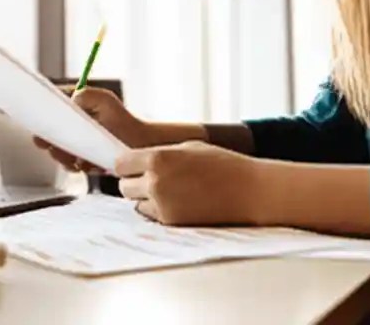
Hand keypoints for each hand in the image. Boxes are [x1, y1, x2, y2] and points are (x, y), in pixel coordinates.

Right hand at [33, 87, 152, 172]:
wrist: (139, 146)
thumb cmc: (125, 122)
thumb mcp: (106, 102)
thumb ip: (87, 95)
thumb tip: (71, 100)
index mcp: (74, 105)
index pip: (49, 107)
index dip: (41, 116)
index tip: (41, 126)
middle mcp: (72, 123)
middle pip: (47, 132)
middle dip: (50, 142)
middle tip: (56, 147)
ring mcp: (74, 141)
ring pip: (56, 150)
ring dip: (63, 156)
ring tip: (75, 158)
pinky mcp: (80, 158)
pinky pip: (68, 164)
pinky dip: (74, 166)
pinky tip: (84, 165)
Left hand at [114, 141, 260, 225]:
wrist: (249, 191)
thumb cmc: (222, 164)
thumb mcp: (188, 147)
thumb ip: (160, 154)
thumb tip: (136, 161)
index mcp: (158, 157)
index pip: (120, 164)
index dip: (127, 166)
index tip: (135, 167)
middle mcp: (155, 181)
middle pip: (123, 186)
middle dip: (135, 183)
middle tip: (152, 181)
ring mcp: (162, 204)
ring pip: (135, 204)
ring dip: (145, 199)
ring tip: (170, 192)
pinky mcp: (171, 222)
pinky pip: (151, 217)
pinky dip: (159, 211)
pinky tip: (179, 203)